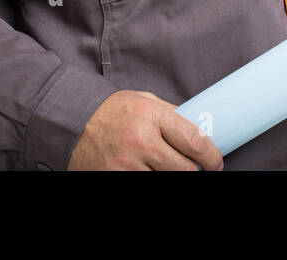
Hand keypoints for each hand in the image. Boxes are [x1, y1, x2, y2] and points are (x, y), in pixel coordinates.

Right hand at [67, 89, 223, 169]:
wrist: (71, 122)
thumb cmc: (111, 111)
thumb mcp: (143, 101)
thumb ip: (170, 114)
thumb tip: (199, 129)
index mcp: (151, 115)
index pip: (195, 141)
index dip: (212, 157)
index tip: (215, 162)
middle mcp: (141, 140)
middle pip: (186, 170)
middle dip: (196, 172)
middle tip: (196, 169)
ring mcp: (127, 163)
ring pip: (167, 181)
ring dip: (172, 176)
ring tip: (166, 167)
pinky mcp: (116, 178)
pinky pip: (145, 185)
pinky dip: (151, 179)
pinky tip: (149, 171)